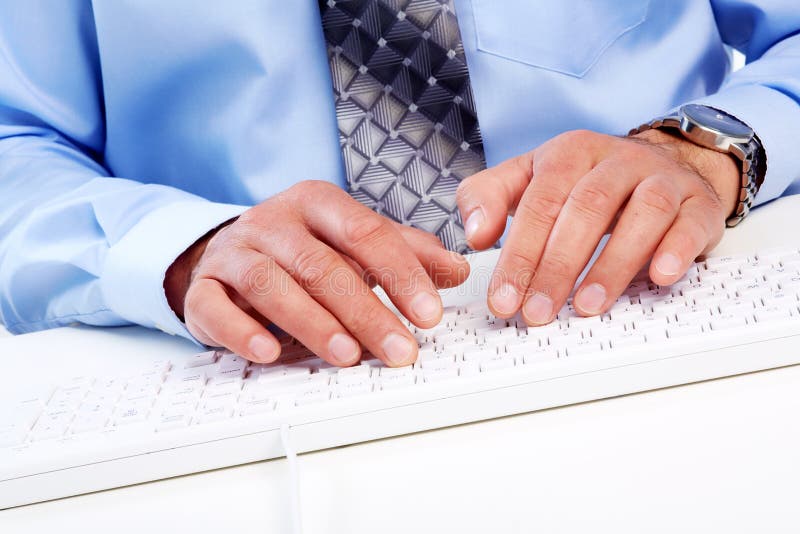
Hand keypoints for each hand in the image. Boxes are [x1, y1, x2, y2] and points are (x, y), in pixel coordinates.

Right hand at [165, 180, 468, 365]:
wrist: (228, 253)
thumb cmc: (302, 250)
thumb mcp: (353, 243)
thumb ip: (405, 253)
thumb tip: (458, 270)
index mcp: (316, 202)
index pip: (365, 232)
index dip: (401, 274)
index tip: (430, 314)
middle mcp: (272, 221)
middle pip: (321, 264)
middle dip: (365, 311)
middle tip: (400, 350)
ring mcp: (233, 252)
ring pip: (270, 284)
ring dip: (311, 323)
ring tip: (347, 355)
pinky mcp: (202, 287)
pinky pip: (215, 306)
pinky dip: (241, 331)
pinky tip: (269, 353)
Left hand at [456, 128, 739, 323]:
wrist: (664, 160)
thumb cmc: (585, 180)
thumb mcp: (528, 178)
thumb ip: (487, 198)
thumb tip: (474, 236)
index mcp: (570, 153)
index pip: (539, 204)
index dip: (519, 254)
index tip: (503, 299)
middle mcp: (617, 160)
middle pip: (586, 209)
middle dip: (557, 266)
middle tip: (538, 312)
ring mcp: (663, 179)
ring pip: (642, 214)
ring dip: (613, 264)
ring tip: (587, 306)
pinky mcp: (698, 203)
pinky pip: (690, 223)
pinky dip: (677, 250)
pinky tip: (659, 278)